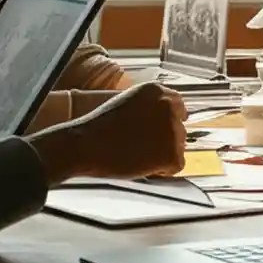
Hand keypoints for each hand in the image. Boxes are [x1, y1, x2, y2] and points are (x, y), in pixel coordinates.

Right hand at [29, 83, 187, 184]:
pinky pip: (176, 166)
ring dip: (161, 155)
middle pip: (179, 128)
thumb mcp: (126, 102)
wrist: (84, 145)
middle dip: (164, 140)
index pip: (178, 106)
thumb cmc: (98, 127)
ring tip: (135, 155)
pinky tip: (141, 166)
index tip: (157, 132)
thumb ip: (149, 106)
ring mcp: (173, 129)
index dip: (168, 122)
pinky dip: (162, 171)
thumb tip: (166, 117)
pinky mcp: (172, 153)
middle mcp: (170, 106)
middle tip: (139, 147)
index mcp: (157, 91)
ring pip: (178, 147)